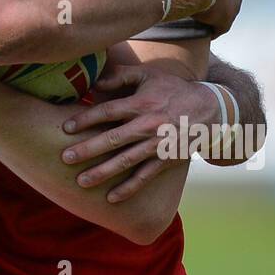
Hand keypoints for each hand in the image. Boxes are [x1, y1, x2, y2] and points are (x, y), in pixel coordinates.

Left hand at [59, 64, 216, 202]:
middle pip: (113, 139)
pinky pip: (145, 177)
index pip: (107, 112)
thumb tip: (95, 83)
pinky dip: (128, 188)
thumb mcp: (149, 76)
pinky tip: (110, 198)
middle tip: (64, 158)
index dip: (85, 119)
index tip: (65, 128)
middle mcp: (148, 126)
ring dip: (103, 172)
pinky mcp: (166, 161)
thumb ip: (121, 76)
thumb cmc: (172, 90)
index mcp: (141, 104)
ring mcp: (157, 146)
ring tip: (81, 181)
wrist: (210, 111)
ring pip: (126, 161)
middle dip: (88, 149)